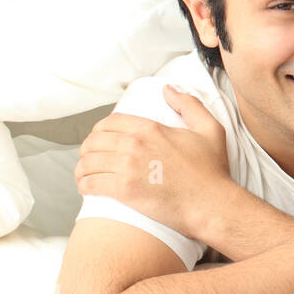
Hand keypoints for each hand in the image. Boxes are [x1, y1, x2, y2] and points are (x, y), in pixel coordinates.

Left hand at [75, 85, 230, 239]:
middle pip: (94, 141)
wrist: (211, 203)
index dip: (100, 130)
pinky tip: (87, 187)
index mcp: (150, 128)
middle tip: (90, 157)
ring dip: (82, 168)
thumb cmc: (211, 171)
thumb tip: (168, 90)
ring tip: (85, 174)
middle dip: (87, 149)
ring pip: (88, 163)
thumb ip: (189, 105)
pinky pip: (91, 184)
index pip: (110, 122)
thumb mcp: (210, 129)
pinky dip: (84, 185)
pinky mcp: (123, 191)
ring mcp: (127, 168)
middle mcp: (134, 145)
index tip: (101, 139)